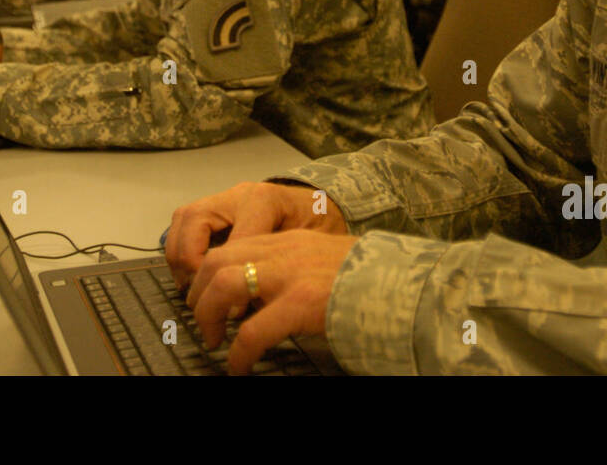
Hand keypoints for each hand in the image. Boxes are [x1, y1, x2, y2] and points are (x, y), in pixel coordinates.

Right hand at [165, 181, 347, 289]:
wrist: (319, 204)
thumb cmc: (318, 224)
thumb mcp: (313, 245)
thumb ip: (282, 271)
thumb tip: (252, 306)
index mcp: (264, 202)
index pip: (234, 243)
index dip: (231, 282)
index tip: (236, 313)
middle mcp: (239, 195)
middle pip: (194, 223)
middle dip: (192, 264)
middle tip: (203, 297)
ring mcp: (224, 198)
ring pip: (183, 220)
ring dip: (180, 257)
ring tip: (194, 289)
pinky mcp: (216, 208)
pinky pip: (183, 224)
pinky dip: (181, 251)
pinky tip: (193, 277)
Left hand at [187, 230, 356, 374]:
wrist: (407, 283)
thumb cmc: (373, 280)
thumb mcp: (326, 261)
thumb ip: (296, 268)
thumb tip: (267, 297)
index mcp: (290, 240)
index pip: (233, 246)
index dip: (209, 273)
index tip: (206, 298)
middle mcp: (285, 251)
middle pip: (217, 260)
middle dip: (199, 294)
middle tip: (204, 323)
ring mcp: (292, 274)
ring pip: (223, 284)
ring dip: (209, 316)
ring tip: (214, 342)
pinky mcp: (302, 302)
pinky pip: (253, 331)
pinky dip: (238, 353)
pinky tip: (239, 367)